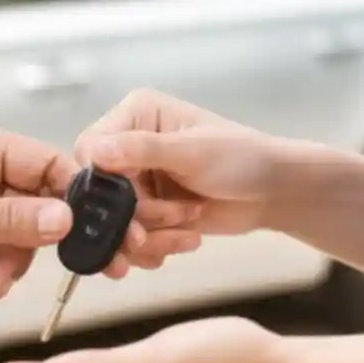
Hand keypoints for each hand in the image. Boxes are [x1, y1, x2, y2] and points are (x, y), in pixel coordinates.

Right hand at [76, 89, 286, 270]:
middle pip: (99, 192)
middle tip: (160, 227)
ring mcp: (137, 181)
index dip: (101, 181)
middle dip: (132, 217)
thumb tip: (95, 151)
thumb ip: (143, 150)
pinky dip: (155, 247)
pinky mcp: (147, 211)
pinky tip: (186, 240)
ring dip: (149, 236)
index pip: (91, 148)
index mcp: (136, 115)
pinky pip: (130, 238)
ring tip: (187, 230)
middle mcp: (128, 145)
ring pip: (113, 221)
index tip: (126, 204)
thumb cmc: (241, 159)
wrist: (272, 193)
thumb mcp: (192, 152)